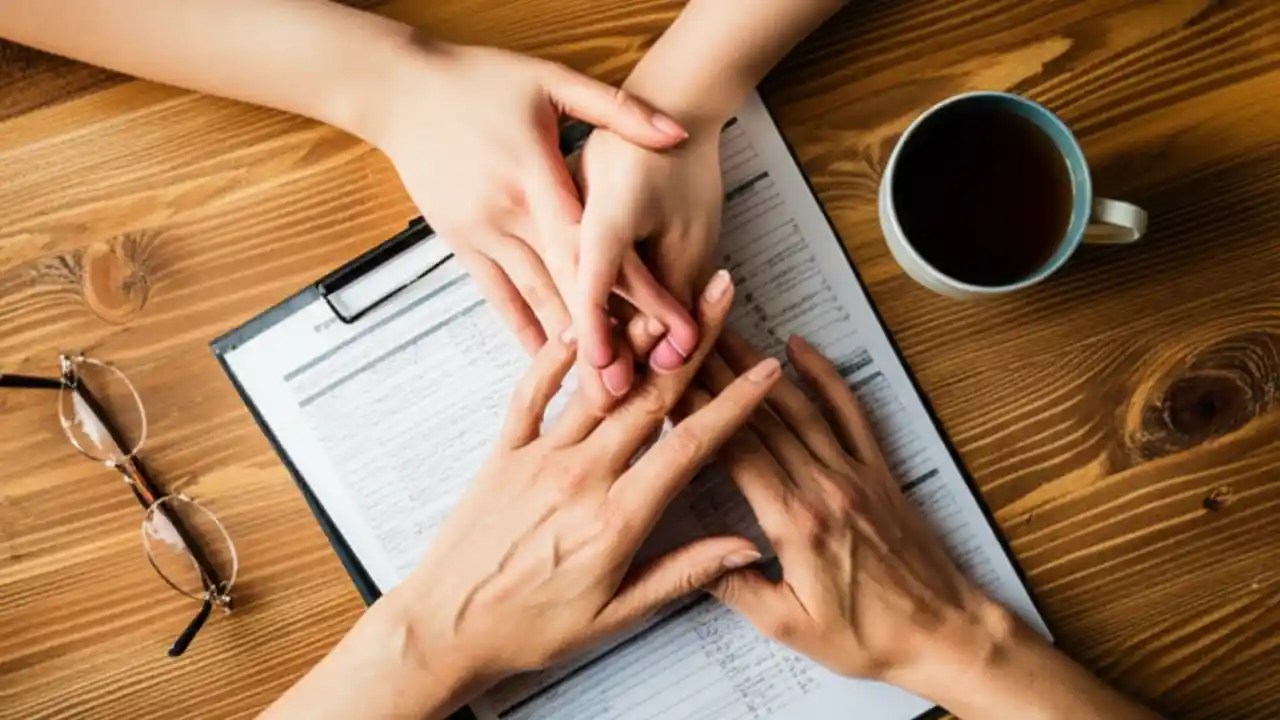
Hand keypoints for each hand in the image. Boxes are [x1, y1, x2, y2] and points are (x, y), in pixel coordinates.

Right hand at [373, 42, 697, 380]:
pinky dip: (522, 328)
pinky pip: (496, 295)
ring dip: (563, 343)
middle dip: (597, 340)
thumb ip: (617, 108)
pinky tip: (544, 361)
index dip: (624, 292)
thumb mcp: (550, 80)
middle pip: (564, 285)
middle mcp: (507, 213)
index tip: (656, 332)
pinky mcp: (461, 242)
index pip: (587, 246)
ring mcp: (480, 232)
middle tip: (626, 389)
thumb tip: (677, 131)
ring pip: (532, 297)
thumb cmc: (477, 79)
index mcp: (535, 176)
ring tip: (594, 388)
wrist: (399, 90)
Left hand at [382, 271, 779, 697]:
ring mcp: (538, 459)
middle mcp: (581, 477)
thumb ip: (682, 574)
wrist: (445, 628)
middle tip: (717, 293)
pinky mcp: (503, 454)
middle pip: (650, 397)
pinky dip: (555, 358)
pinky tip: (578, 327)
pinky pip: (532, 394)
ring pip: (598, 386)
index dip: (732, 404)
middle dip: (692, 342)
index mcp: (616, 518)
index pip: (689, 446)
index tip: (764, 370)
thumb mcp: (615, 615)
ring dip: (634, 338)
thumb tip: (746, 549)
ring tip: (662, 294)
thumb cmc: (528, 629)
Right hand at [698, 332, 1006, 682]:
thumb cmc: (868, 637)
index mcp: (794, 522)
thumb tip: (688, 558)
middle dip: (717, 374)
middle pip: (759, 418)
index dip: (697, 412)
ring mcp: (853, 472)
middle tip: (684, 340)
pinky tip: (800, 349)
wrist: (941, 633)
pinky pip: (848, 412)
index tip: (668, 382)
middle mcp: (823, 486)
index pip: (733, 451)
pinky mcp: (877, 471)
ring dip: (758, 365)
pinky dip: (824, 376)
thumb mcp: (788, 627)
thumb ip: (734, 587)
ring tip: (725, 333)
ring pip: (797, 406)